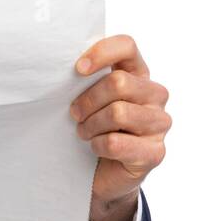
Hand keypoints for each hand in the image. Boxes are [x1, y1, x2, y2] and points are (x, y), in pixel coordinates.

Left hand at [69, 34, 169, 220]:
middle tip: (74, 114)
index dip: (101, 53)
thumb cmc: (93, 126)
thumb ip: (86, 78)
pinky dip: (97, 146)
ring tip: (84, 133)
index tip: (77, 69)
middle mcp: (155, 95)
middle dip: (88, 100)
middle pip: (119, 83)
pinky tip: (95, 148)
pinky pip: (116, 143)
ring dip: (91, 125)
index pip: (127, 46)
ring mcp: (160, 124)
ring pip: (118, 113)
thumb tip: (60, 63)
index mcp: (138, 73)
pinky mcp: (155, 152)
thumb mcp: (88, 98)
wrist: (101, 173)